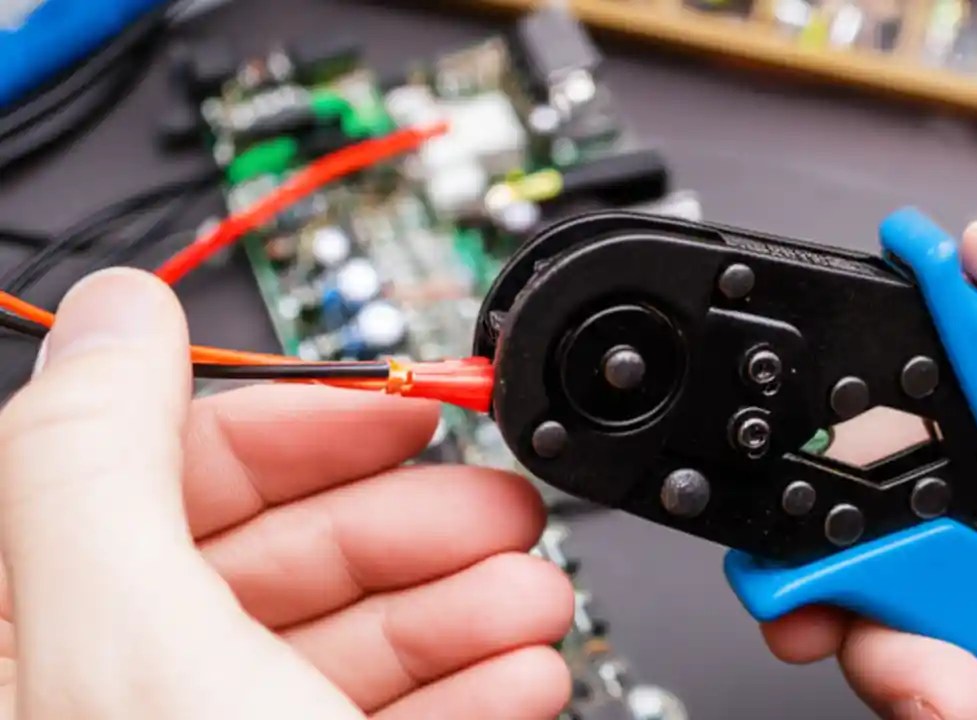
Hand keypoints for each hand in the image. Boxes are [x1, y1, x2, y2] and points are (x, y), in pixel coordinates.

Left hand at [0, 270, 573, 718]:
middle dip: (411, 525)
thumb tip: (118, 309)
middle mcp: (115, 686)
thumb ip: (96, 456)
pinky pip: (387, 715)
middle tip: (502, 508)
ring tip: (532, 601)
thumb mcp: (122, 643)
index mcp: (25, 632)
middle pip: (275, 553)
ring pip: (344, 639)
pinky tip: (520, 673)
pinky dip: (469, 690)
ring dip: (462, 609)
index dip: (290, 423)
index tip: (398, 408)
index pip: (153, 473)